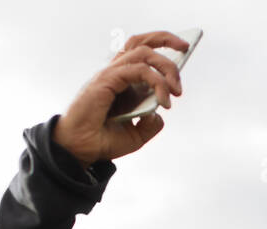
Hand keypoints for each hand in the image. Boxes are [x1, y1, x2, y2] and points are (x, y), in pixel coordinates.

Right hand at [52, 30, 188, 165]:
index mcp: (121, 81)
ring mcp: (110, 74)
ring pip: (143, 52)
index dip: (162, 45)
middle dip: (167, 40)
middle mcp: (116, 73)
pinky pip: (138, 70)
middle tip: (185, 49)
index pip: (141, 51)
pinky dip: (156, 82)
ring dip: (166, 66)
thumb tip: (160, 112)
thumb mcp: (136, 136)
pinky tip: (164, 100)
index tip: (183, 50)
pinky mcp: (107, 80)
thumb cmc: (102, 141)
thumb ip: (150, 124)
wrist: (80, 150)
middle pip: (141, 42)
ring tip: (176, 90)